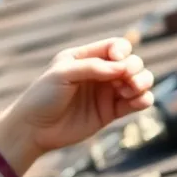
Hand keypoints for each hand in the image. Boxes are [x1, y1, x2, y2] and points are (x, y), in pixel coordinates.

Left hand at [0, 37, 154, 174]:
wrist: (33, 129)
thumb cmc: (42, 97)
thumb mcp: (62, 74)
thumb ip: (92, 67)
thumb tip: (123, 68)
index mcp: (85, 58)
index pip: (115, 46)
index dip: (123, 51)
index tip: (117, 60)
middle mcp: (99, 73)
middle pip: (131, 63)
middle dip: (135, 68)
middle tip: (128, 79)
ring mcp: (105, 93)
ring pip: (137, 82)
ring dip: (143, 82)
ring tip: (131, 91)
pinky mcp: (110, 113)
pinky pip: (135, 103)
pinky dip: (143, 100)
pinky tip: (140, 101)